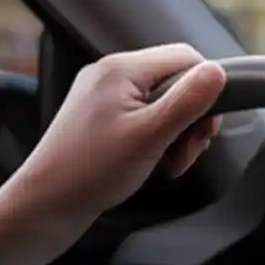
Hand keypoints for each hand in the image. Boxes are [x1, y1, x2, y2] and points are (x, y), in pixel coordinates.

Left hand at [0, 44, 225, 264]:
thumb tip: (218, 71)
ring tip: (168, 162)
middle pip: (176, 81)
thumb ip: (188, 101)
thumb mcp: (150, 136)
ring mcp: (103, 94)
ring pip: (163, 101)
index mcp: (122, 69)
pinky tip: (152, 162)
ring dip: (176, 133)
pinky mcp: (99, 115)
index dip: (206, 92)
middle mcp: (110, 74)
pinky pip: (144, 116)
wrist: (45, 206)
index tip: (205, 130)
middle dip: (191, 118)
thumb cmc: (90, 173)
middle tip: (187, 151)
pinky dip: (157, 138)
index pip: (187, 58)